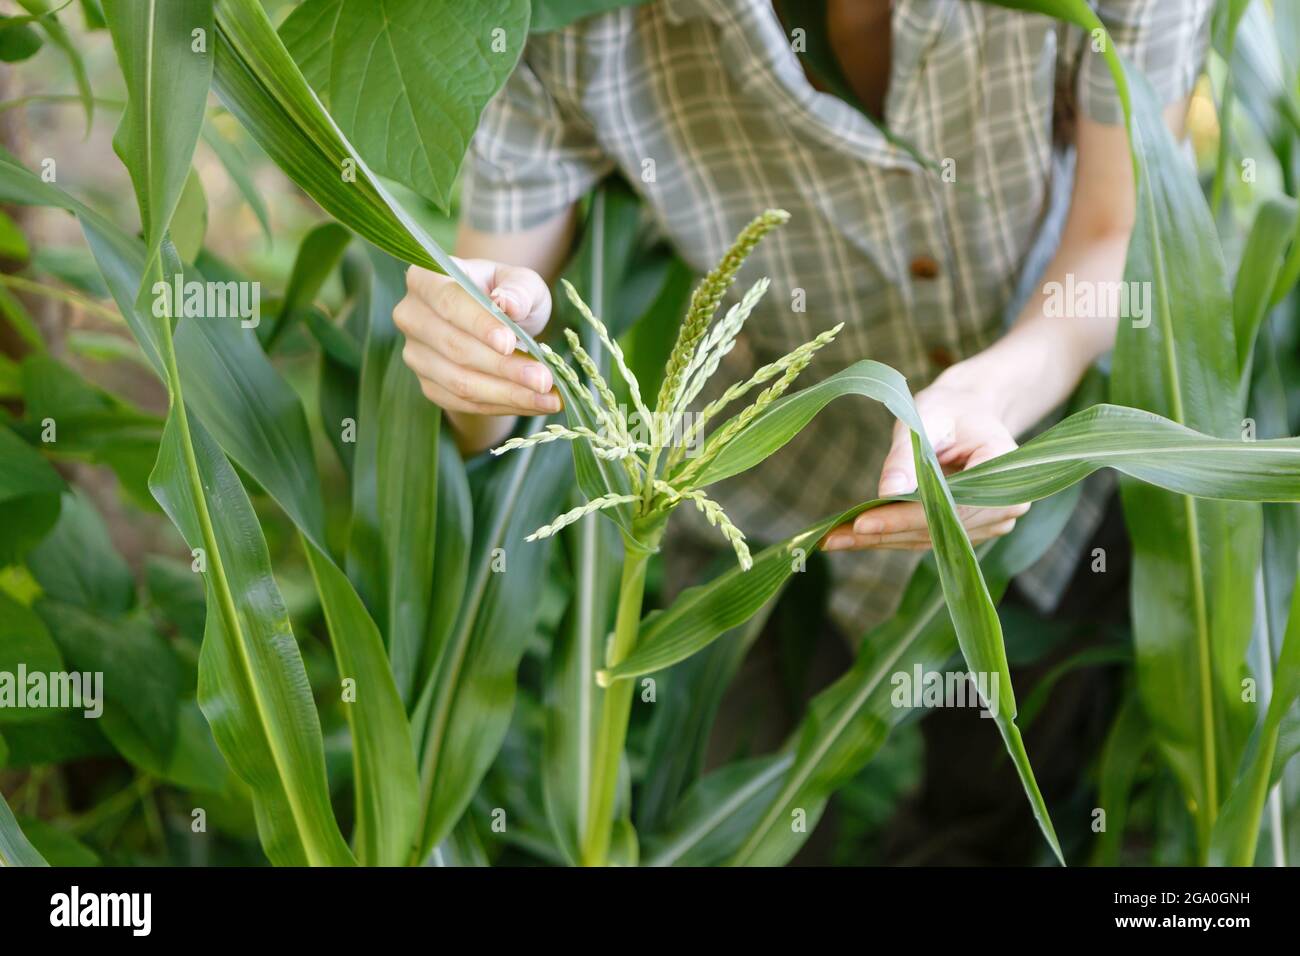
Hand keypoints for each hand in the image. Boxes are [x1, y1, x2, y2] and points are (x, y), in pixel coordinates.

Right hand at [396, 258, 561, 418]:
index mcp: (426, 279)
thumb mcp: (522, 282)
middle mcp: (411, 317)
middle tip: (544, 379)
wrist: (498, 322)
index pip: (450, 302)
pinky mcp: (429, 386)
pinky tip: (535, 403)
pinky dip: (503, 406)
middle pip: (456, 348)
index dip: (479, 325)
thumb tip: (509, 305)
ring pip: (460, 382)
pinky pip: (465, 403)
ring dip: (508, 394)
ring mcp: (416, 355)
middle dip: (504, 367)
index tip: (510, 343)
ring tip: (548, 398)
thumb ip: (519, 289)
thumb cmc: (508, 294)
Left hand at [821, 370, 1029, 551]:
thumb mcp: (926, 417)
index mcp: (1005, 469)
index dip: (904, 518)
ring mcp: (993, 521)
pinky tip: (853, 537)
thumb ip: (907, 455)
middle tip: (834, 537)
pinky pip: (928, 536)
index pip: (951, 506)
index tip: (861, 523)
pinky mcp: (972, 529)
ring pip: (930, 539)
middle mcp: (1008, 504)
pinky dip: (891, 536)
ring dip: (881, 541)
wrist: (970, 411)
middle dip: (885, 533)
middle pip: (939, 529)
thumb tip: (887, 493)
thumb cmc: (950, 408)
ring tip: (835, 540)